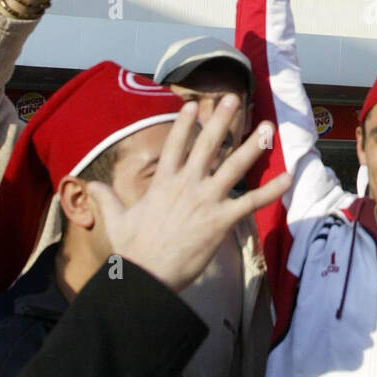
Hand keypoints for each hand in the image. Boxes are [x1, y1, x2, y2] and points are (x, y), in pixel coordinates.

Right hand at [85, 96, 291, 290]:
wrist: (146, 276)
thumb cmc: (132, 251)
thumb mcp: (116, 220)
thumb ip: (106, 198)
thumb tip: (88, 184)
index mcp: (163, 182)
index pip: (176, 145)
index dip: (185, 123)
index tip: (194, 104)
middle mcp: (187, 184)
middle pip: (207, 145)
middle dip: (221, 120)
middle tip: (234, 99)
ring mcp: (206, 200)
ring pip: (234, 166)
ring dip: (253, 145)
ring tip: (268, 127)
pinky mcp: (221, 220)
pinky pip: (252, 202)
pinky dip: (272, 190)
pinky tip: (288, 177)